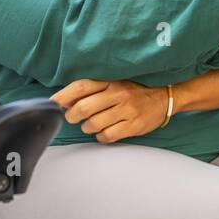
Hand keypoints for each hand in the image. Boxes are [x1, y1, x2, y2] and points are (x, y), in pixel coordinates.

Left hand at [50, 79, 169, 142]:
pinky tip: (105, 132)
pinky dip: (101, 136)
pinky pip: (107, 136)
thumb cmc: (134, 92)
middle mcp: (118, 94)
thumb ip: (93, 90)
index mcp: (112, 81)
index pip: (82, 86)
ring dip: (87, 127)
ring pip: (93, 124)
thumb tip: (65, 100)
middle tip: (74, 118)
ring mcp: (127, 111)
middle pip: (84, 108)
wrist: (164, 98)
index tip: (54, 103)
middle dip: (73, 116)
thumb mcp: (115, 84)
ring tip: (93, 124)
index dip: (64, 95)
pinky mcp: (134, 126)